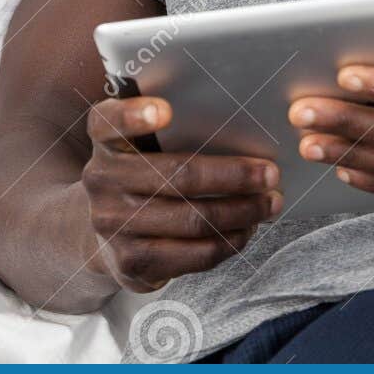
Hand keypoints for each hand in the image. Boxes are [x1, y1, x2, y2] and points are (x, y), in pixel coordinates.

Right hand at [82, 95, 281, 292]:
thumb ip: (169, 129)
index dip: (135, 116)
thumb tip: (241, 122)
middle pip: (178, 177)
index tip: (166, 111)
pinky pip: (192, 255)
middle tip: (271, 173)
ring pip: (192, 219)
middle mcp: (101, 181)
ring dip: (241, 212)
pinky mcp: (131, 263)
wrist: (103, 230)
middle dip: (234, 176)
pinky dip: (228, 242)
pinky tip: (247, 229)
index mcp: (105, 142)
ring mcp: (113, 225)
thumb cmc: (141, 173)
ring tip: (269, 204)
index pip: (109, 122)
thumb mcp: (139, 144)